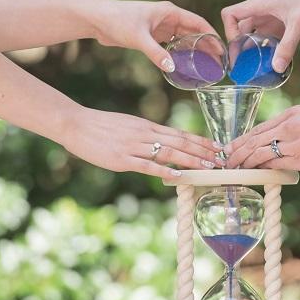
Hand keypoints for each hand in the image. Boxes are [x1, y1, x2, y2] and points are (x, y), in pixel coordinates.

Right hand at [62, 107, 222, 177]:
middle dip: (203, 152)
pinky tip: (179, 175)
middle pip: (180, 143)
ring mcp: (134, 147)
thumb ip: (145, 135)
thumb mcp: (128, 126)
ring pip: (170, 153)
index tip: (217, 146)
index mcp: (147, 126)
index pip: (180, 134)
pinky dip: (165, 170)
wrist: (76, 124)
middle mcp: (145, 134)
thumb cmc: (101, 126)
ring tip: (209, 168)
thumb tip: (161, 145)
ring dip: (192, 161)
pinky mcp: (122, 159)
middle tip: (222, 160)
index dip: (200, 141)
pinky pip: (148, 165)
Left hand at [89, 0, 217, 71]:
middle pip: (194, 32)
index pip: (199, 23)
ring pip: (184, 40)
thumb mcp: (139, 38)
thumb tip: (172, 69)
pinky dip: (181, 54)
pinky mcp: (153, 35)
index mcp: (170, 12)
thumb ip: (156, 53)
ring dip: (195, 51)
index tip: (222, 50)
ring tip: (206, 67)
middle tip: (218, 64)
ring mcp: (161, 26)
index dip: (212, 36)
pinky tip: (186, 66)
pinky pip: (173, 45)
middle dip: (207, 46)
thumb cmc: (117, 21)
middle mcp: (169, 18)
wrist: (97, 20)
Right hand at [221, 0, 299, 73]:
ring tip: (256, 67)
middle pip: (241, 28)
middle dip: (240, 46)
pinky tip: (274, 62)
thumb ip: (286, 47)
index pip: (231, 14)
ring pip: (256, 34)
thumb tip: (275, 68)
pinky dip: (270, 49)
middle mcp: (264, 10)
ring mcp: (275, 17)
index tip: (238, 48)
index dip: (229, 31)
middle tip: (243, 66)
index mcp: (261, 4)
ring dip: (255, 49)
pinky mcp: (286, 24)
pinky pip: (271, 38)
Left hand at [225, 106, 299, 171]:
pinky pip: (276, 165)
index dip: (241, 140)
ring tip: (235, 171)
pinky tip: (256, 174)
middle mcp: (289, 126)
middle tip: (225, 162)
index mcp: (291, 114)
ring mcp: (295, 142)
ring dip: (244, 163)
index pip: (258, 128)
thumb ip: (294, 128)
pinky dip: (263, 170)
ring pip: (259, 153)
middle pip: (253, 140)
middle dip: (236, 153)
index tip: (231, 147)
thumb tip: (278, 143)